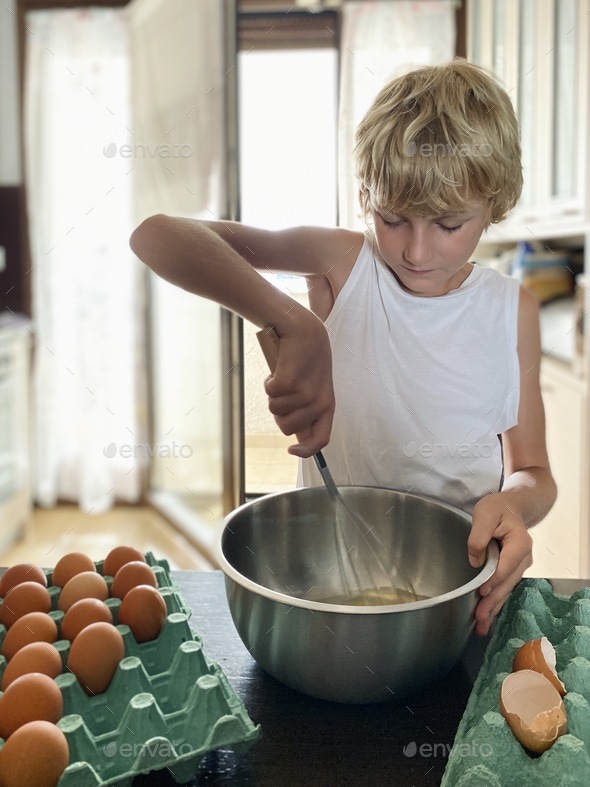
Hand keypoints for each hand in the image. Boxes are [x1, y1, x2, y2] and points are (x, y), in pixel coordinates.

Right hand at [262, 321, 334, 457]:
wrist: (304, 331)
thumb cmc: (306, 361)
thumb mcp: (313, 388)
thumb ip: (307, 412)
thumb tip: (298, 438)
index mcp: (328, 406)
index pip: (321, 440)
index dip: (305, 451)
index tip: (291, 450)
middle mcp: (320, 403)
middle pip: (287, 427)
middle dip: (279, 412)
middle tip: (284, 391)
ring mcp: (305, 394)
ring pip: (275, 410)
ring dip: (273, 395)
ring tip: (283, 377)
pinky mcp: (290, 383)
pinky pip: (270, 393)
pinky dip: (268, 382)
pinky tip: (278, 369)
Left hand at [468, 492, 532, 636]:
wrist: (511, 507)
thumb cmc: (497, 509)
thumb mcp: (485, 513)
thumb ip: (479, 535)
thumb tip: (475, 561)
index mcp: (520, 543)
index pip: (507, 565)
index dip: (495, 580)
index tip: (482, 592)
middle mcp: (524, 558)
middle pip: (507, 583)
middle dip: (494, 602)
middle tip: (480, 618)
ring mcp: (519, 566)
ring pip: (506, 589)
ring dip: (494, 608)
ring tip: (482, 626)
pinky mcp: (511, 571)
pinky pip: (503, 588)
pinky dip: (495, 602)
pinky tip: (487, 617)